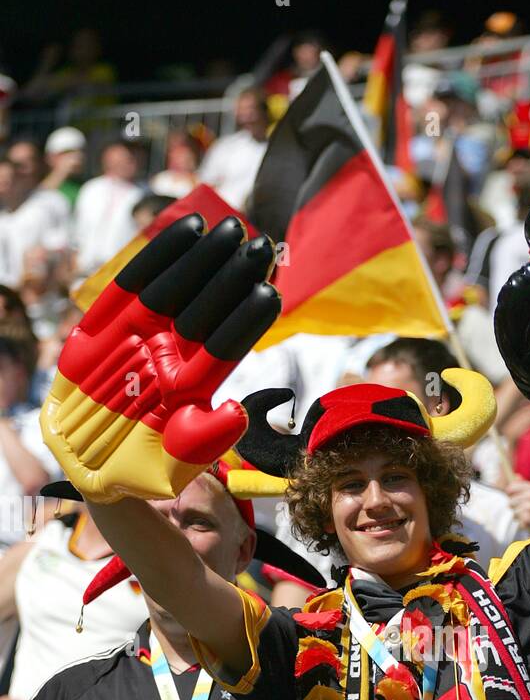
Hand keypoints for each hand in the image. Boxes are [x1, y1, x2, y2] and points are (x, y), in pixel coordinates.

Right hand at [40, 215, 280, 503]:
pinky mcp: (102, 327)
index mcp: (192, 386)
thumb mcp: (173, 467)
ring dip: (204, 259)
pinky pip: (132, 283)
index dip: (248, 318)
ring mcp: (137, 338)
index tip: (272, 290)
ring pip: (177, 289)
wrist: (87, 469)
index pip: (226, 346)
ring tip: (229, 230)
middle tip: (260, 245)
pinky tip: (188, 228)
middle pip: (207, 309)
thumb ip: (204, 442)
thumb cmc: (138, 472)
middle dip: (234, 277)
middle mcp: (170, 356)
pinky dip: (160, 256)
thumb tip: (236, 411)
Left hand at [506, 478, 529, 534]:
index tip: (514, 498)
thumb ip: (527, 485)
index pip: (511, 488)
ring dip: (521, 518)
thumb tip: (516, 476)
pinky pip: (519, 523)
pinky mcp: (529, 520)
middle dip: (516, 508)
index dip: (511, 494)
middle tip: (527, 511)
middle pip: (511, 503)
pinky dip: (525, 525)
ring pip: (514, 514)